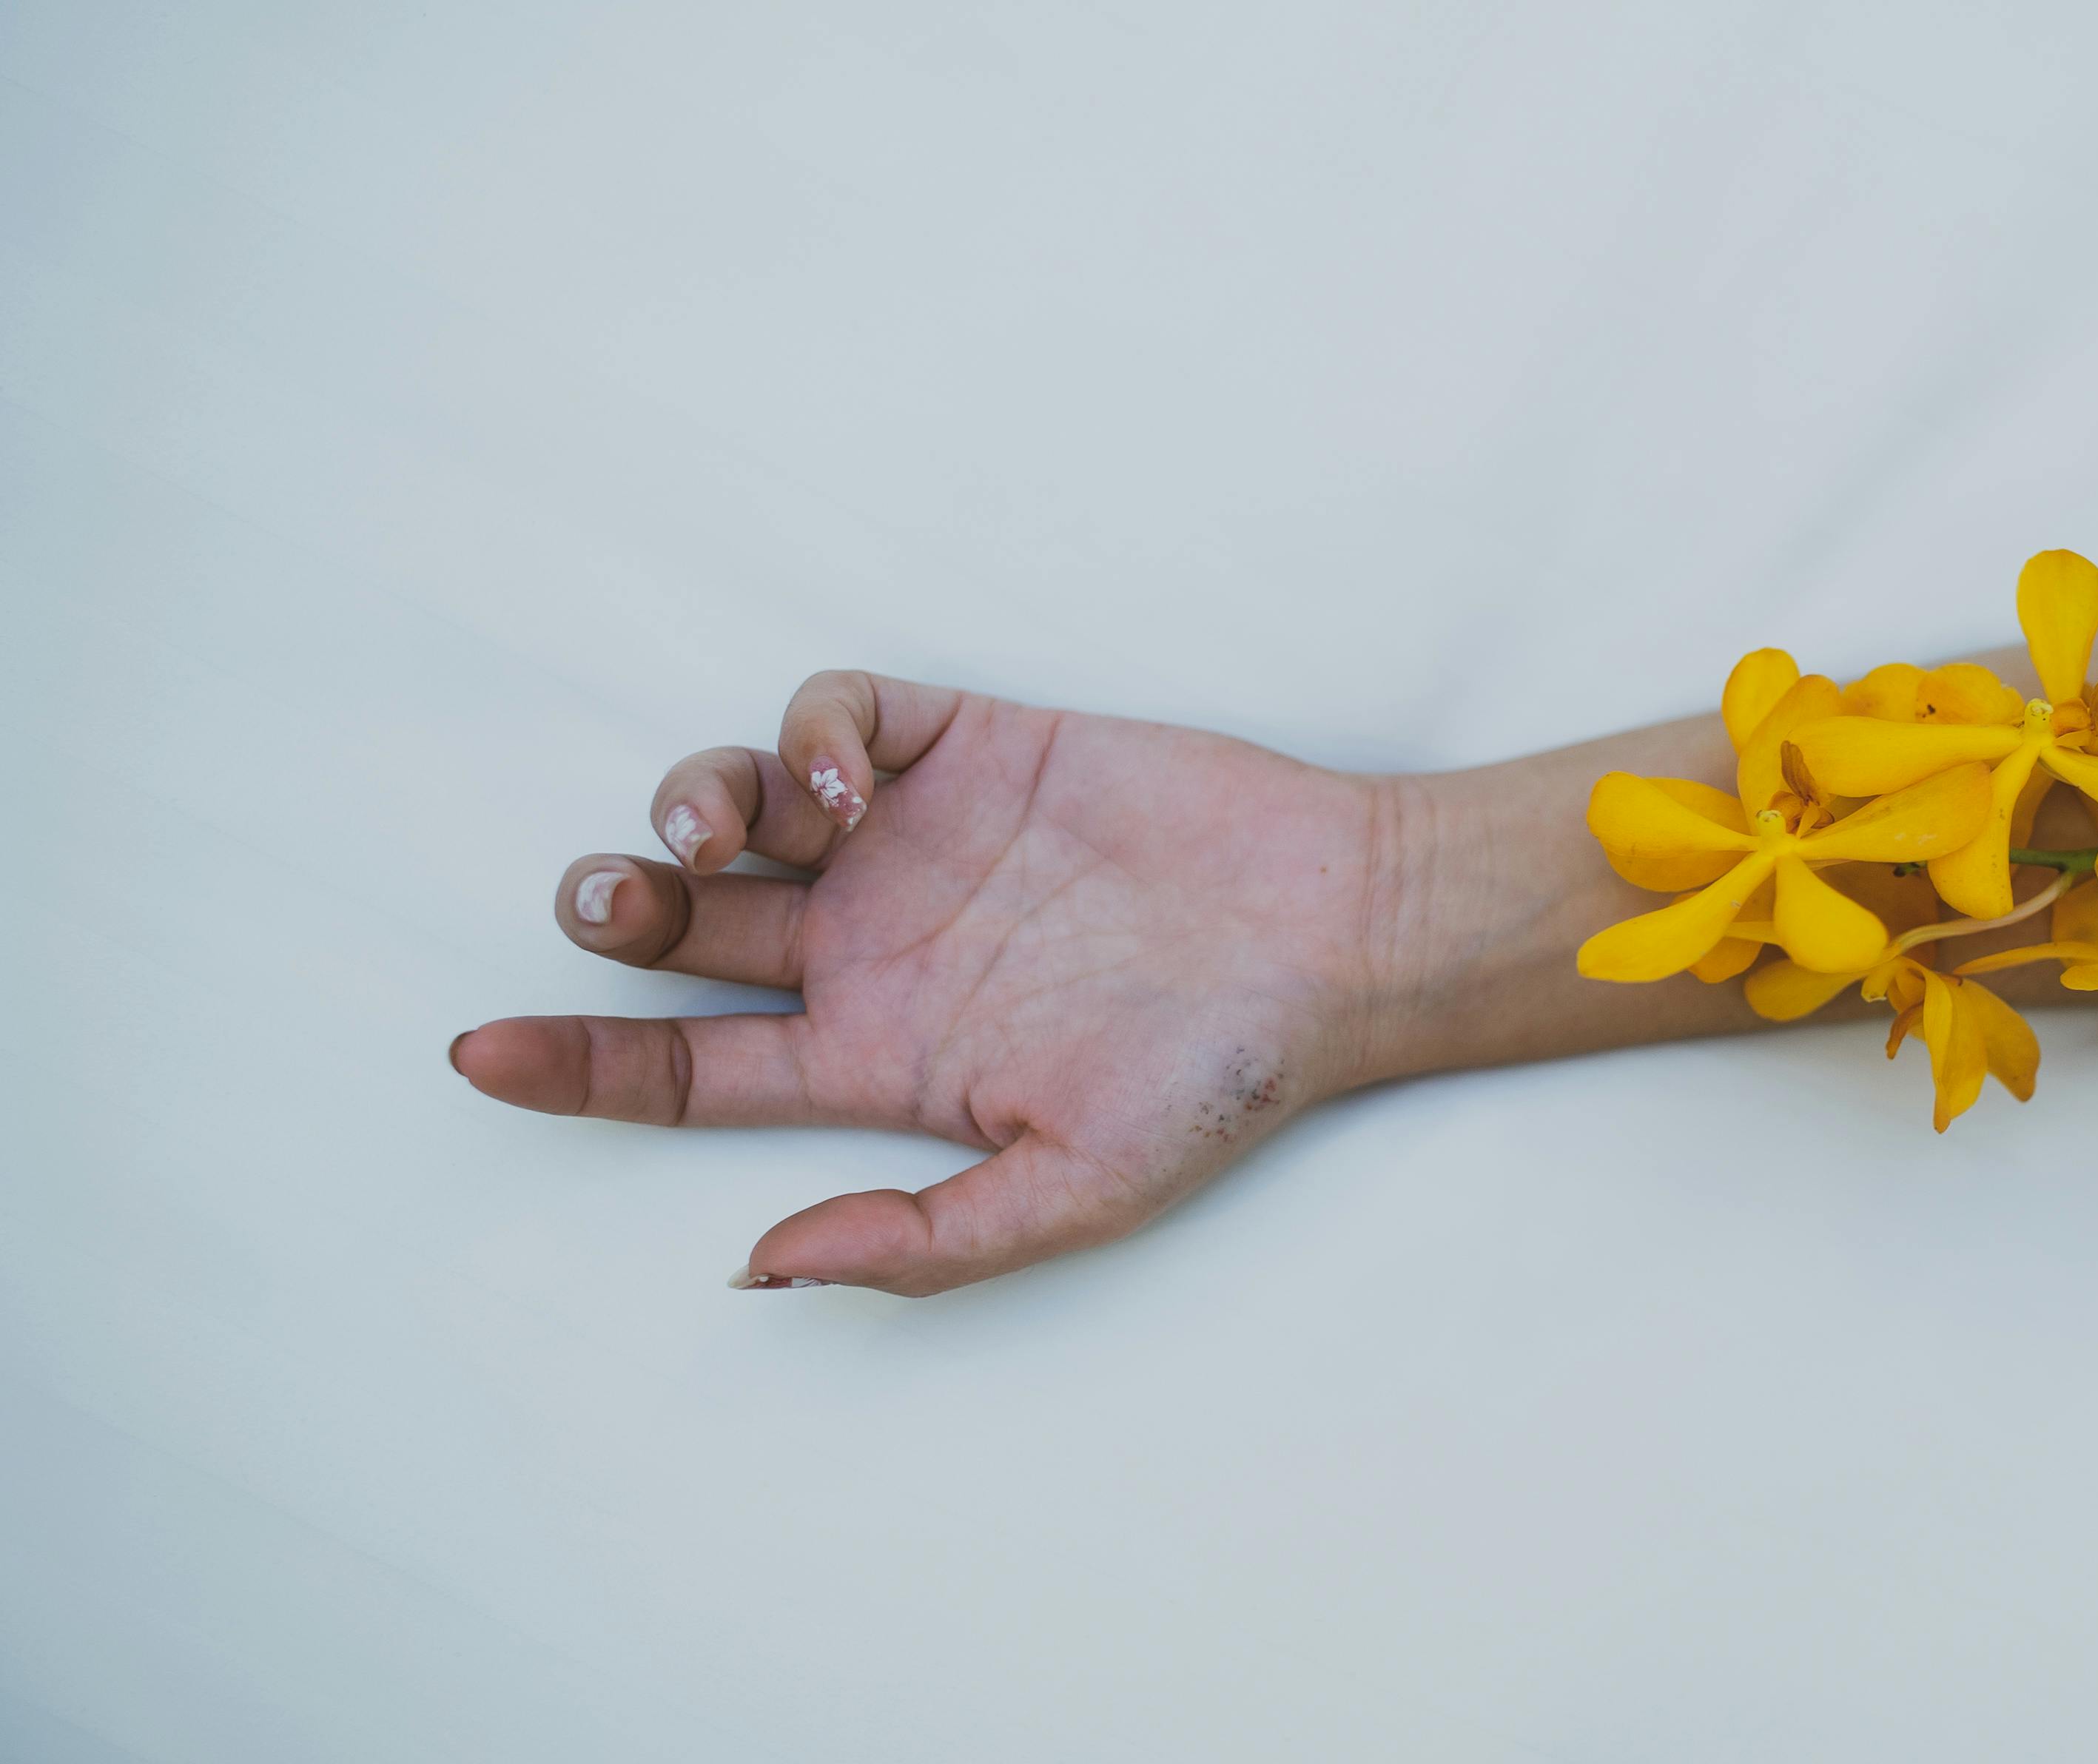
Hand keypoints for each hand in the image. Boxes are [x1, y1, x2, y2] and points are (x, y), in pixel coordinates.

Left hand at [451, 672, 1407, 1294]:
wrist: (1339, 931)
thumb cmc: (1224, 1072)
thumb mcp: (1077, 1189)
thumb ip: (921, 1237)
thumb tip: (752, 1268)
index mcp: (878, 1060)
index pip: (684, 1071)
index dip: (574, 1062)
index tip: (476, 1051)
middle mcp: (874, 948)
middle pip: (682, 931)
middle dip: (610, 911)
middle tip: (610, 905)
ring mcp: (915, 841)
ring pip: (730, 810)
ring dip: (684, 810)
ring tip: (714, 837)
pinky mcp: (969, 744)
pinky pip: (836, 716)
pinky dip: (806, 738)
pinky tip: (845, 786)